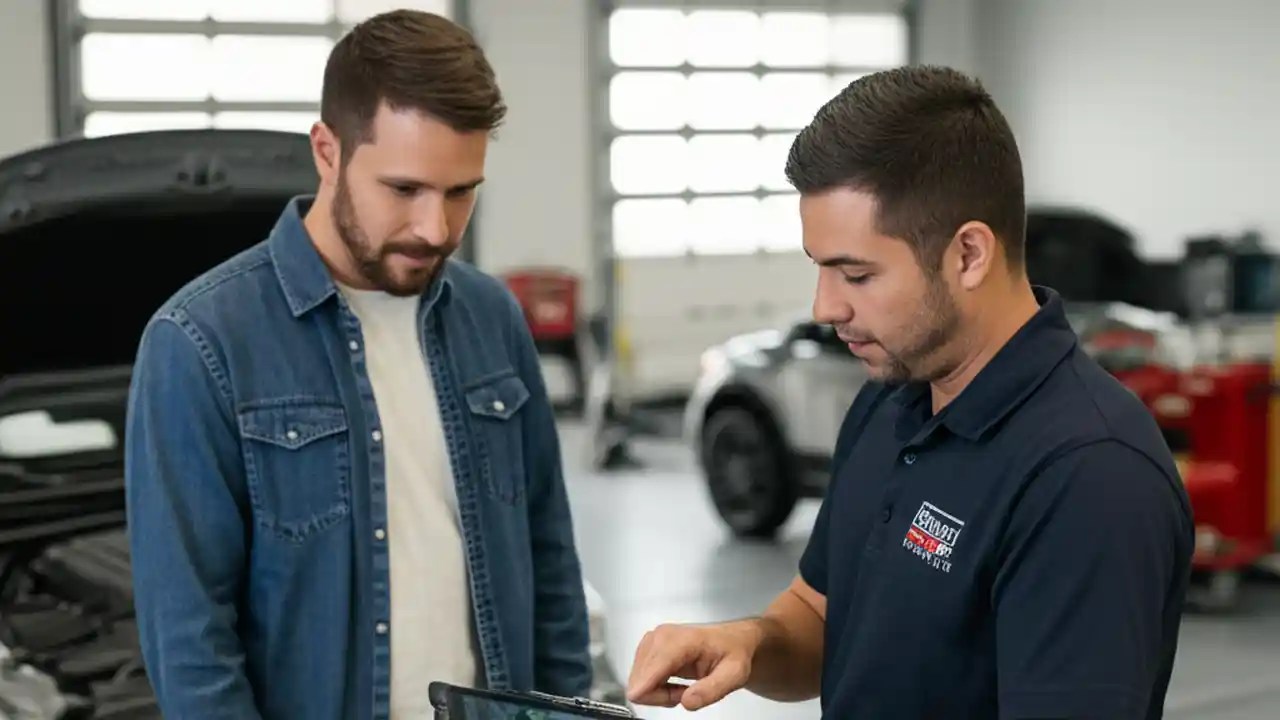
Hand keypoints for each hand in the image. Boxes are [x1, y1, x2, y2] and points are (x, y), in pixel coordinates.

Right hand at [626, 621, 762, 710]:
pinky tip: (674, 682)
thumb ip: (711, 690)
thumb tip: (687, 701)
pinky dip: (656, 686)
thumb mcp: (734, 675)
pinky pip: (640, 678)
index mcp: (679, 641)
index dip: (657, 696)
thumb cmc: (734, 652)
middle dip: (660, 695)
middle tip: (686, 692)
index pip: (649, 674)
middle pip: (640, 682)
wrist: (733, 640)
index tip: (679, 699)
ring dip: (658, 692)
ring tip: (683, 686)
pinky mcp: (647, 647)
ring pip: (638, 682)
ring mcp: (651, 641)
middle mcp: (659, 637)